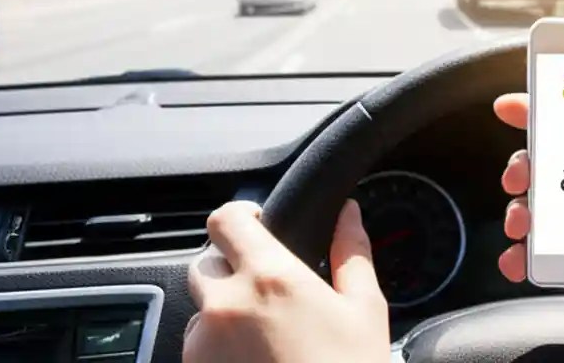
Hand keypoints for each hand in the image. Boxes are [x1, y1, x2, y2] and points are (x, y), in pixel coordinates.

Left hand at [184, 200, 388, 362]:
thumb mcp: (364, 309)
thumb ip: (351, 252)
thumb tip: (349, 213)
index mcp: (270, 278)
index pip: (226, 220)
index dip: (240, 216)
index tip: (256, 223)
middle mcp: (227, 306)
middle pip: (206, 263)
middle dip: (232, 269)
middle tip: (268, 291)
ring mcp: (204, 345)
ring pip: (201, 309)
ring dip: (224, 312)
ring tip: (266, 338)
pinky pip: (199, 347)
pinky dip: (220, 349)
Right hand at [494, 65, 563, 362]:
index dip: (556, 112)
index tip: (523, 102)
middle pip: (558, 167)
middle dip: (527, 163)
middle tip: (520, 173)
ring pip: (546, 210)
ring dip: (521, 209)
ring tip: (522, 219)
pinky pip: (547, 256)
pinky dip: (524, 256)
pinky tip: (518, 257)